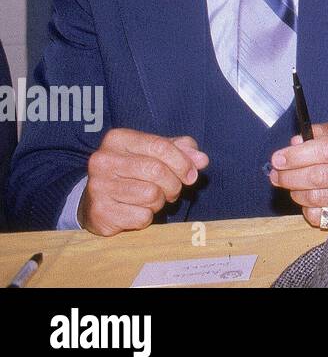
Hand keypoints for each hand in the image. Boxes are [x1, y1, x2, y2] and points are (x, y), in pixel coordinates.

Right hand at [79, 130, 207, 236]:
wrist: (97, 201)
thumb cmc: (134, 172)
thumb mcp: (156, 153)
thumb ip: (182, 151)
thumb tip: (202, 160)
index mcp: (118, 139)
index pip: (160, 146)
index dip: (183, 162)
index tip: (192, 174)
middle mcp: (103, 160)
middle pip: (157, 171)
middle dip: (174, 184)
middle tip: (173, 190)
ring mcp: (98, 187)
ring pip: (151, 195)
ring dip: (160, 201)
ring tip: (152, 199)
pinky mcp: (100, 213)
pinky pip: (142, 217)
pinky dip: (147, 217)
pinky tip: (137, 211)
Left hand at [269, 123, 327, 227]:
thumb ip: (316, 133)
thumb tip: (295, 142)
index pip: (325, 151)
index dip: (298, 156)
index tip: (277, 158)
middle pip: (318, 177)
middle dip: (290, 177)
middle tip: (275, 174)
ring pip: (316, 198)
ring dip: (296, 192)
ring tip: (291, 184)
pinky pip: (319, 217)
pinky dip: (307, 209)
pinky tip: (307, 199)